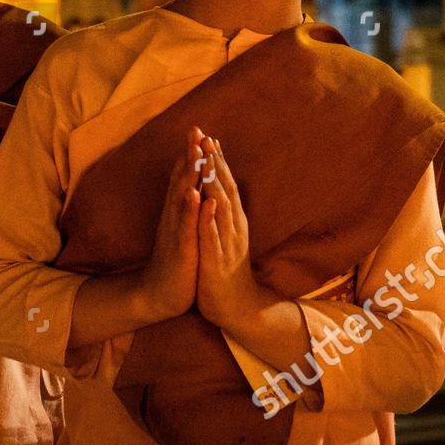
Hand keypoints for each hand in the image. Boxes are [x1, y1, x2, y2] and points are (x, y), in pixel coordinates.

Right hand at [137, 128, 203, 321]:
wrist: (158, 294)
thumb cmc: (174, 261)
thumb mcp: (179, 231)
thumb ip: (182, 208)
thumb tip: (186, 185)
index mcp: (177, 213)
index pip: (185, 178)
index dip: (192, 154)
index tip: (199, 130)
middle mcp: (174, 217)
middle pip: (182, 180)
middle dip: (190, 155)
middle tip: (195, 129)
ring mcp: (176, 231)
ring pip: (183, 197)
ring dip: (189, 174)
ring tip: (195, 152)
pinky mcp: (180, 248)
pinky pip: (185, 226)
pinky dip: (189, 209)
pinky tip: (194, 193)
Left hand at [196, 133, 268, 330]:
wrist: (236, 307)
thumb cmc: (226, 270)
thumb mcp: (224, 237)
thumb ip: (223, 215)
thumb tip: (218, 192)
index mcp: (232, 220)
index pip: (225, 185)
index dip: (217, 161)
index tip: (209, 136)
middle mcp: (232, 227)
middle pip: (225, 189)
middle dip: (215, 163)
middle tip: (207, 136)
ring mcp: (226, 242)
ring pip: (221, 207)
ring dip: (215, 183)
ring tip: (208, 160)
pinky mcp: (217, 259)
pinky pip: (213, 236)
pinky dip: (210, 218)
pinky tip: (207, 202)